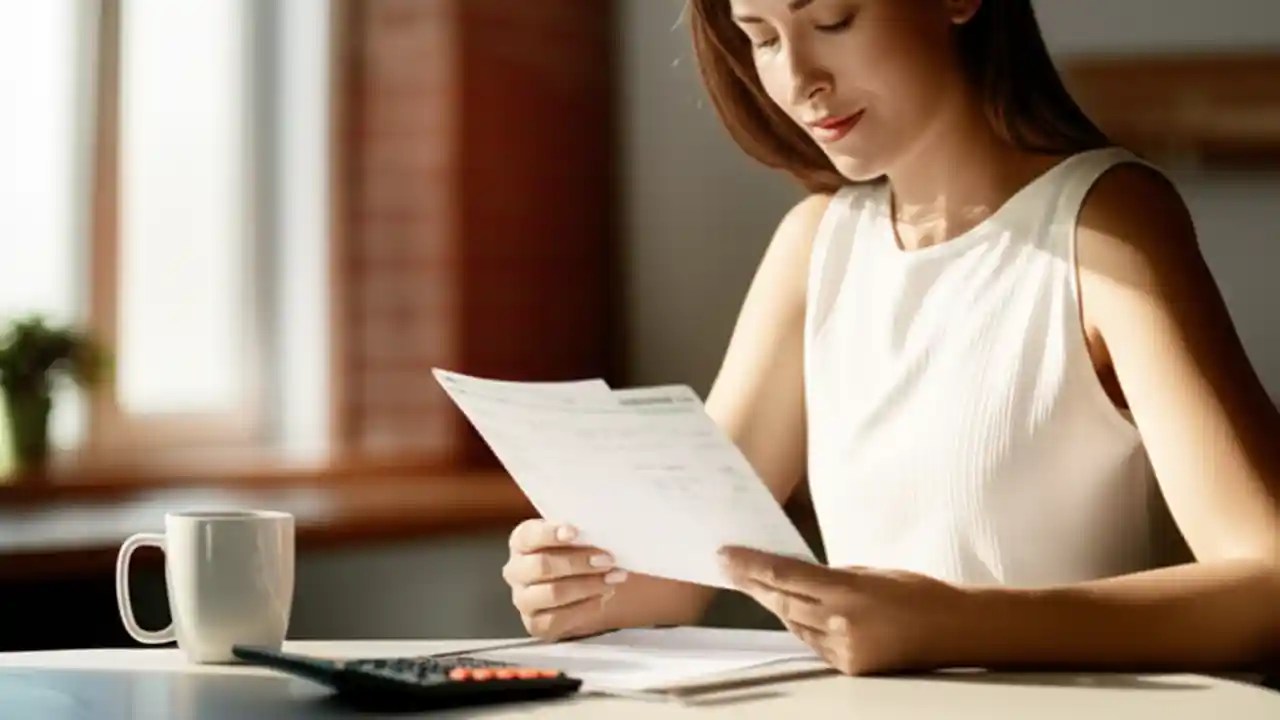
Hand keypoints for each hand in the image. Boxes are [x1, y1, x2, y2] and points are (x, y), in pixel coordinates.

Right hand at [503, 519, 628, 639]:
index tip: (575, 532)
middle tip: (607, 559)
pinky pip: (559, 619)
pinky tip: (604, 596)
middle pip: (542, 566)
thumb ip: (581, 533)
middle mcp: (516, 570)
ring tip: (612, 578)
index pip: (529, 535)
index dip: (551, 534)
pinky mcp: (535, 624)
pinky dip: (586, 607)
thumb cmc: (578, 553)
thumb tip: (600, 532)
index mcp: (521, 541)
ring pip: (553, 593)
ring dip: (588, 585)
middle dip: (578, 562)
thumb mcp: (577, 537)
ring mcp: (523, 599)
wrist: (586, 584)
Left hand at [718, 547, 970, 674]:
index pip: (784, 576)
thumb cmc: (918, 592)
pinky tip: (791, 611)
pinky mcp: (849, 669)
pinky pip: (813, 644)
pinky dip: (801, 626)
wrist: (956, 631)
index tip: (725, 555)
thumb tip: (794, 576)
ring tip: (753, 584)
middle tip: (727, 566)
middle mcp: (841, 623)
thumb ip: (830, 577)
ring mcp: (844, 650)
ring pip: (794, 624)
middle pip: (781, 601)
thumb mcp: (871, 572)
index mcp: (847, 591)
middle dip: (752, 583)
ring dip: (774, 604)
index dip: (750, 566)